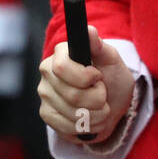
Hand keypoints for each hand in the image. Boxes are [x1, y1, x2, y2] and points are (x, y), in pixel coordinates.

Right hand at [38, 24, 136, 143]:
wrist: (112, 102)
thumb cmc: (111, 77)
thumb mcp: (111, 60)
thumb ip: (99, 46)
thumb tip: (89, 30)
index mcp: (60, 54)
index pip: (62, 67)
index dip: (85, 76)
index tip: (98, 76)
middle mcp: (47, 73)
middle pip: (72, 96)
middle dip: (97, 99)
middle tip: (103, 93)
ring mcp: (45, 96)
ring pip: (73, 115)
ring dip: (96, 115)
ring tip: (100, 107)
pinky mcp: (47, 115)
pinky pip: (67, 128)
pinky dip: (87, 127)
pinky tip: (90, 118)